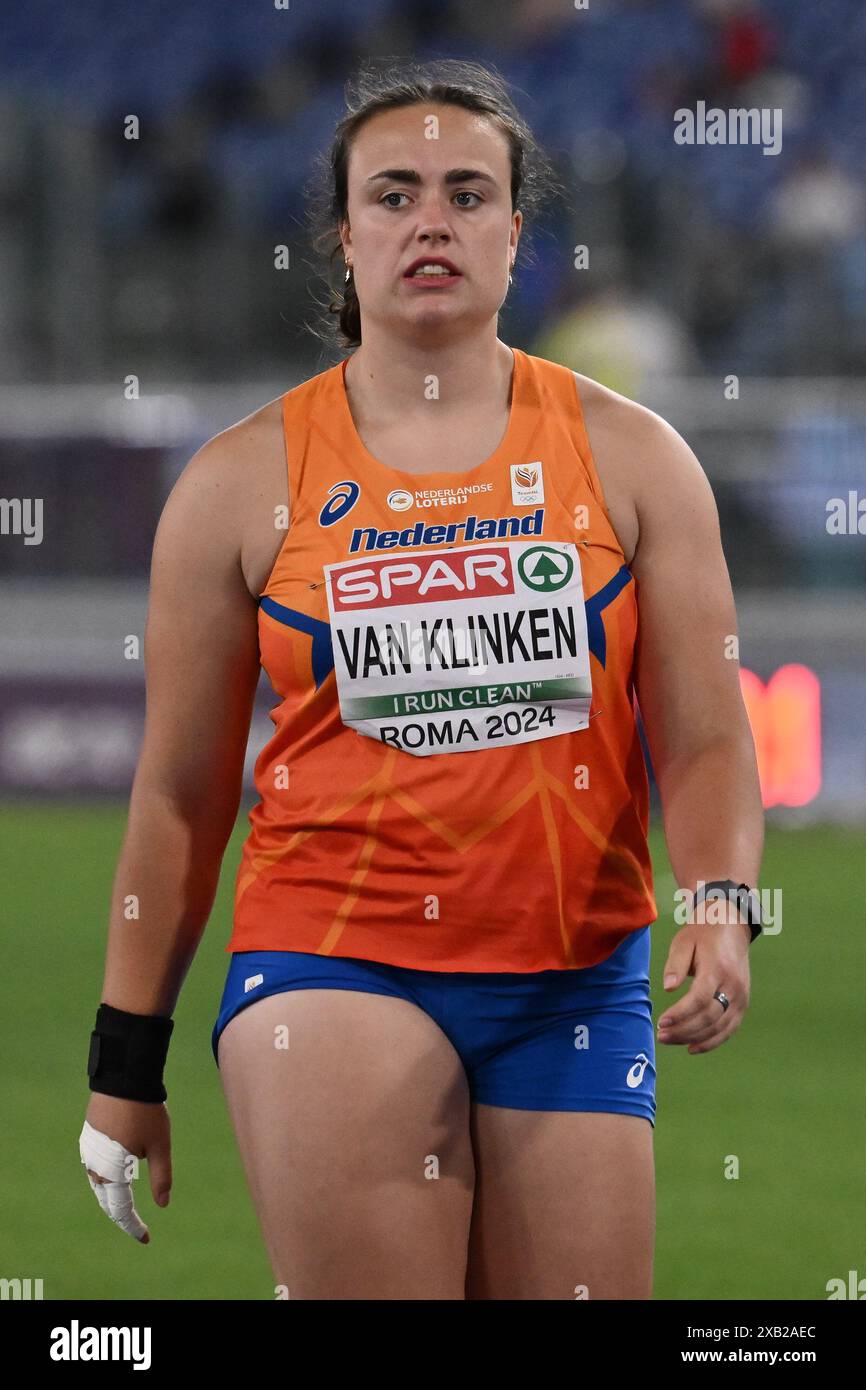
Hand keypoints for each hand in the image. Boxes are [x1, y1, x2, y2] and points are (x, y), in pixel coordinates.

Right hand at [79, 1093, 171, 1241]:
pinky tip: (117, 1174)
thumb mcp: (160, 1146)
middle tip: (137, 1225)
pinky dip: (107, 1175)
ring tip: (127, 1203)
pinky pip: (96, 1163)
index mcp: (112, 1173)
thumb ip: (161, 1177)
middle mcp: (94, 1166)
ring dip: (113, 1194)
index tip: (146, 1238)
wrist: (125, 1077)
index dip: (133, 1226)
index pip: (121, 1210)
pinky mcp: (89, 1135)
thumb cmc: (146, 1112)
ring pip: (99, 1182)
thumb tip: (163, 1204)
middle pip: (107, 1199)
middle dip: (121, 1214)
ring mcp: (88, 1150)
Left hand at [657, 917, 750, 1053]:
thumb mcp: (684, 941)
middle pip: (709, 1017)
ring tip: (669, 1040)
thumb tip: (668, 989)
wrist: (731, 928)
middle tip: (660, 1035)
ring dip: (693, 1038)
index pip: (700, 998)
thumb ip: (676, 964)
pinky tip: (692, 1047)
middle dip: (683, 1030)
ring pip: (719, 1027)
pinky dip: (712, 1042)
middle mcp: (734, 986)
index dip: (681, 1014)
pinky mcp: (743, 1004)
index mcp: (718, 968)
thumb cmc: (702, 934)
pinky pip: (729, 1029)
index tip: (661, 1022)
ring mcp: (742, 997)